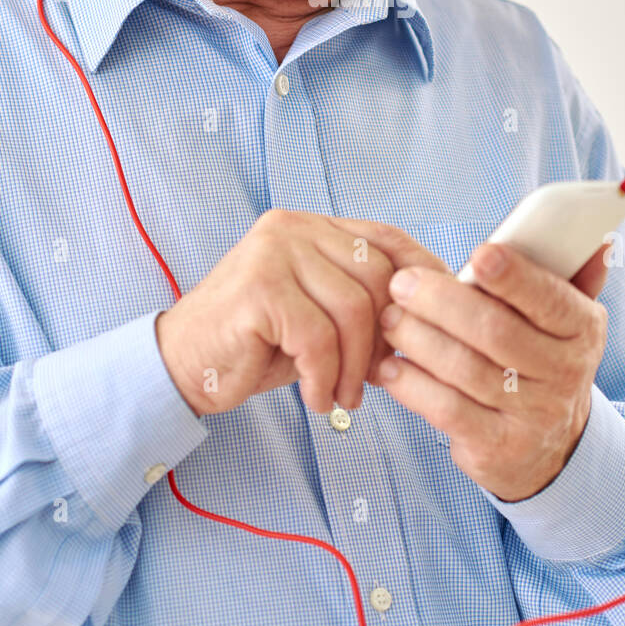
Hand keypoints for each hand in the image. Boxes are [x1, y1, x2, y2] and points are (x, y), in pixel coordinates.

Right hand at [156, 209, 450, 416]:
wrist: (183, 365)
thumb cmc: (254, 345)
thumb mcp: (316, 317)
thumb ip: (359, 304)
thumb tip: (425, 320)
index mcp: (310, 227)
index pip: (385, 237)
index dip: (420, 274)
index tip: (441, 316)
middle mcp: (293, 228)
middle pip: (376, 275)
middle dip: (386, 336)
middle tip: (374, 379)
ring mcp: (273, 253)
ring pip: (353, 308)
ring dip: (355, 365)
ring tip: (343, 396)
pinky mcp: (258, 289)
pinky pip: (318, 337)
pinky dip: (325, 377)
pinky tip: (316, 398)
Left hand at [374, 240, 608, 500]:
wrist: (551, 445)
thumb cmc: (542, 358)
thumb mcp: (566, 317)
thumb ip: (573, 273)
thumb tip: (596, 239)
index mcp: (582, 329)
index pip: (549, 298)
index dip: (514, 276)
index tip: (478, 255)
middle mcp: (564, 373)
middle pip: (496, 331)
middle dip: (442, 302)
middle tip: (402, 283)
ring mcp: (532, 415)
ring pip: (465, 370)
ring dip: (418, 339)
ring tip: (389, 318)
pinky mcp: (497, 447)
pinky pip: (447, 410)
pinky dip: (413, 385)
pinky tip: (391, 366)